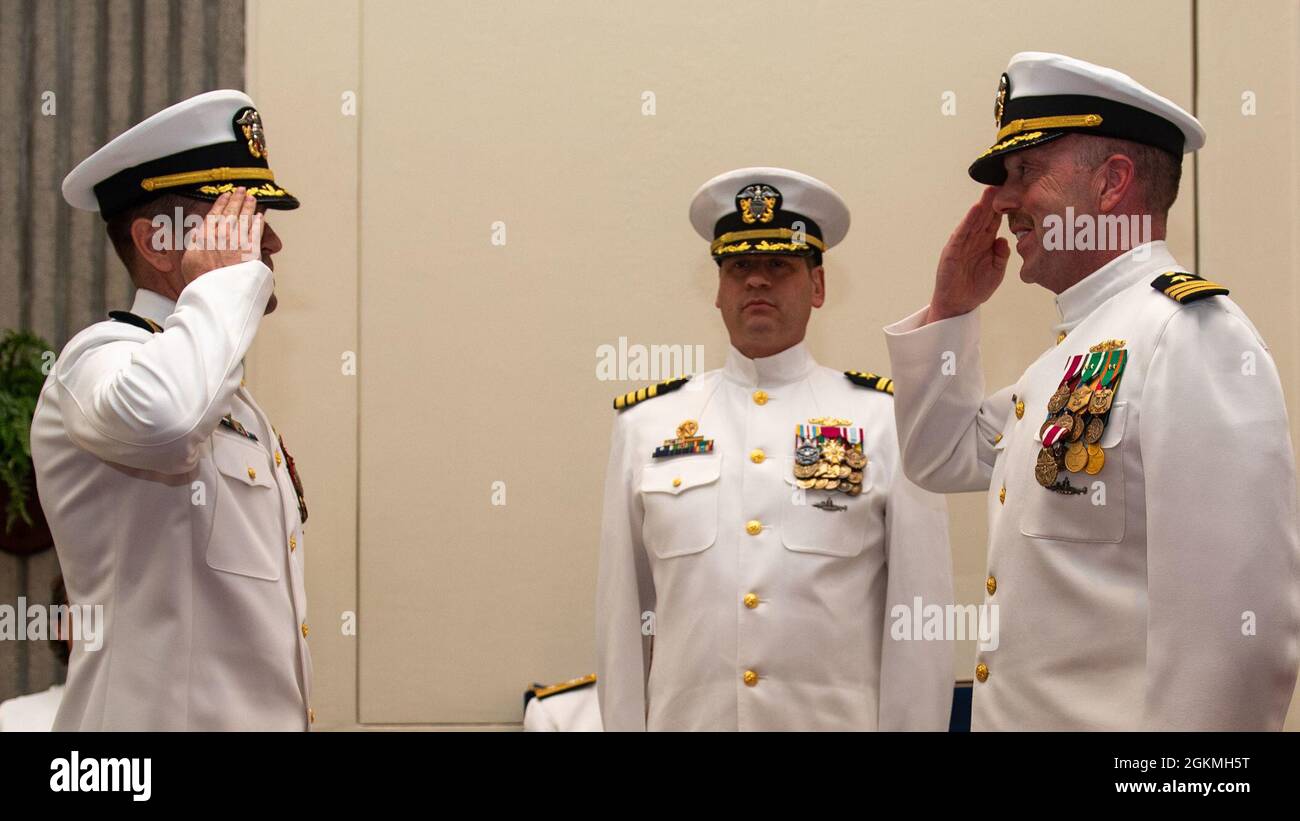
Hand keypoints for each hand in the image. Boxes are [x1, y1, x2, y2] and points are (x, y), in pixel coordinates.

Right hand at [180, 188, 264, 284]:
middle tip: (242, 190)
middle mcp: (222, 235)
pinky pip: (256, 232)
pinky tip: (260, 216)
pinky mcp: (252, 250)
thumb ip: (194, 242)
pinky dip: (259, 223)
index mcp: (206, 235)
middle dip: (237, 199)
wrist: (218, 292)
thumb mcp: (189, 258)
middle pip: (231, 212)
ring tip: (252, 198)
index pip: (215, 213)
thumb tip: (197, 232)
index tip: (226, 195)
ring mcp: (238, 242)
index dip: (221, 202)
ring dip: (249, 207)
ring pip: (245, 219)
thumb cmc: (201, 279)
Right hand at [926, 187, 1009, 323]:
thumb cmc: (975, 288)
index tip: (1015, 190)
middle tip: (1005, 180)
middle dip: (994, 199)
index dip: (1005, 206)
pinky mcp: (952, 252)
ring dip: (982, 205)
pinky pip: (961, 234)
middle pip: (985, 216)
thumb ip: (1002, 255)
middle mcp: (973, 240)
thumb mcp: (996, 271)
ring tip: (991, 190)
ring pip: (974, 221)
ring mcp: (962, 244)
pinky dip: (968, 222)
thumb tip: (1004, 239)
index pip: (996, 220)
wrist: (957, 306)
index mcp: (985, 243)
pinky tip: (975, 210)